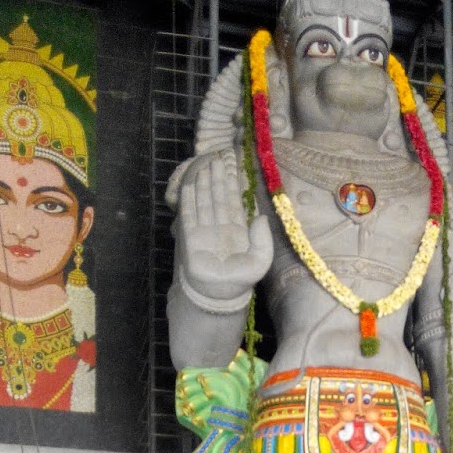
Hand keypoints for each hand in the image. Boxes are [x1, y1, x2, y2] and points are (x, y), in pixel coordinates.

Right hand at [175, 151, 271, 305]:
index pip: (234, 203)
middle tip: (215, 159)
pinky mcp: (191, 238)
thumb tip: (260, 217)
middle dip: (217, 179)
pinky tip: (189, 187)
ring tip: (203, 167)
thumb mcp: (260, 260)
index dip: (232, 185)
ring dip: (203, 185)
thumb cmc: (242, 279)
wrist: (220, 294)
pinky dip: (189, 201)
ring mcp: (205, 232)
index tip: (231, 168)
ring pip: (204, 203)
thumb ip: (264, 239)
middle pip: (218, 198)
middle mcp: (220, 228)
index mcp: (237, 231)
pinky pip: (189, 215)